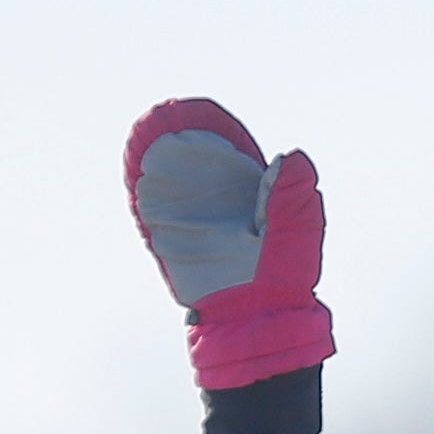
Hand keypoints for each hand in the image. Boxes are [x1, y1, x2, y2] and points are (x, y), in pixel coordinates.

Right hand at [123, 98, 334, 389]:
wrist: (253, 321)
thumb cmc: (281, 281)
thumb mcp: (296, 234)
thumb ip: (293, 198)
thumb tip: (290, 157)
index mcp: (252, 189)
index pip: (228, 145)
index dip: (212, 125)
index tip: (196, 111)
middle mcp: (218, 197)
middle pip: (191, 152)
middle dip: (176, 130)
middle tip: (165, 114)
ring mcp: (191, 215)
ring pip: (167, 173)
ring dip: (155, 150)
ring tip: (149, 129)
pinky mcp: (169, 237)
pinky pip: (151, 203)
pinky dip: (142, 180)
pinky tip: (138, 161)